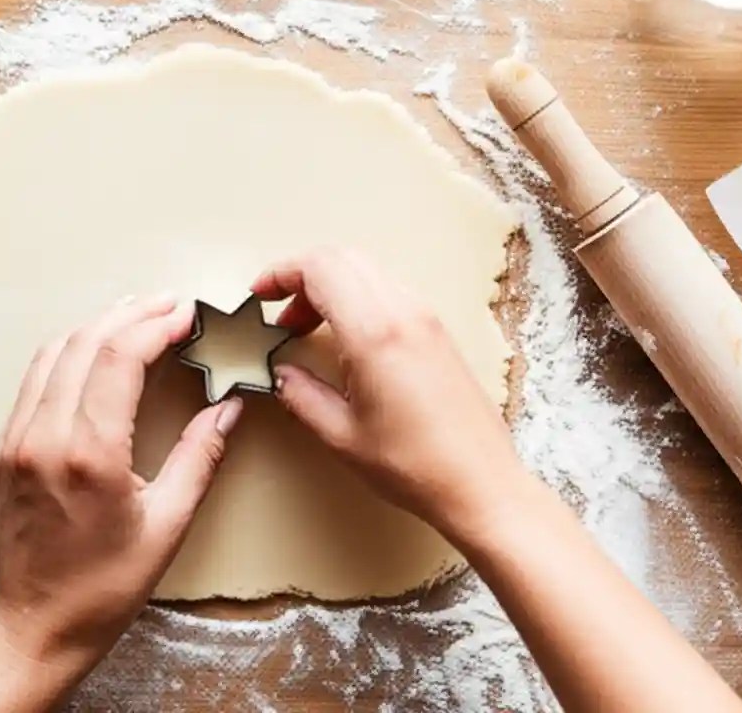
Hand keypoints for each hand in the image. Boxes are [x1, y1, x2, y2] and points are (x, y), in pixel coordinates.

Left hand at [0, 294, 242, 680]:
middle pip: (83, 343)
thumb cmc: (105, 587)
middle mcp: (42, 437)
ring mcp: (15, 440)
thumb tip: (229, 406)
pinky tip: (97, 351)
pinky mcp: (3, 449)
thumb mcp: (168, 525)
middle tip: (171, 304)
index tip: (188, 315)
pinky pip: (35, 380)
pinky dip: (69, 352)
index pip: (118, 359)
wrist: (36, 626)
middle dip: (130, 314)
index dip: (156, 326)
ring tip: (138, 315)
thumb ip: (201, 457)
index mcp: (87, 455)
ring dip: (96, 326)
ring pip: (52, 354)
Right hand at [251, 248, 526, 536]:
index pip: (320, 268)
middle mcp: (405, 313)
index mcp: (375, 333)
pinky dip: (358, 300)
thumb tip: (282, 374)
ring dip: (332, 288)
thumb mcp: (342, 435)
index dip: (281, 273)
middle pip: (343, 258)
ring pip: (368, 272)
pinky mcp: (439, 333)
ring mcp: (427, 319)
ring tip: (308, 330)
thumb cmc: (418, 466)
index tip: (260, 295)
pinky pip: (390, 293)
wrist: (481, 483)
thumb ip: (301, 395)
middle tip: (281, 316)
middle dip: (303, 277)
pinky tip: (346, 340)